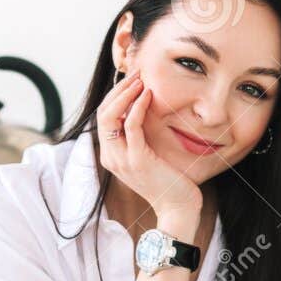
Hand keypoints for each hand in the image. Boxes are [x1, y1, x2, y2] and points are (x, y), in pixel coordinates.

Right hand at [96, 72, 201, 226]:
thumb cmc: (168, 180)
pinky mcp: (137, 160)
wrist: (178, 207)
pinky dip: (137, 106)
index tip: (132, 79)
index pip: (103, 117)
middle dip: (118, 89)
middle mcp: (111, 157)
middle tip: (136, 73)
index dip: (115, 95)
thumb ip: (139, 137)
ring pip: (110, 116)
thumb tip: (142, 110)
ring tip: (141, 79)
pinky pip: (131, 126)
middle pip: (102, 113)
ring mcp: (121, 159)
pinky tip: (148, 95)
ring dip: (125, 93)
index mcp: (111, 155)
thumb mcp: (148, 155)